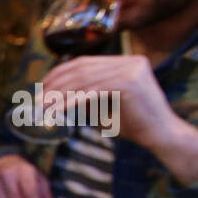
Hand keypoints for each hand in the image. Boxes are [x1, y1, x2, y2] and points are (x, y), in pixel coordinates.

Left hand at [42, 54, 174, 147]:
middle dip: (56, 84)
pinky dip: (69, 102)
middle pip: (82, 69)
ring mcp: (132, 69)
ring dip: (59, 94)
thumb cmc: (132, 124)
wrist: (161, 136)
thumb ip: (84, 95)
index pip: (85, 62)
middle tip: (37, 98)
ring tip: (41, 106)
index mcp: (127, 61)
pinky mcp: (130, 83)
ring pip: (84, 80)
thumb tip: (52, 94)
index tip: (42, 87)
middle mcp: (131, 61)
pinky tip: (54, 112)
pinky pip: (91, 92)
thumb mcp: (103, 105)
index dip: (60, 73)